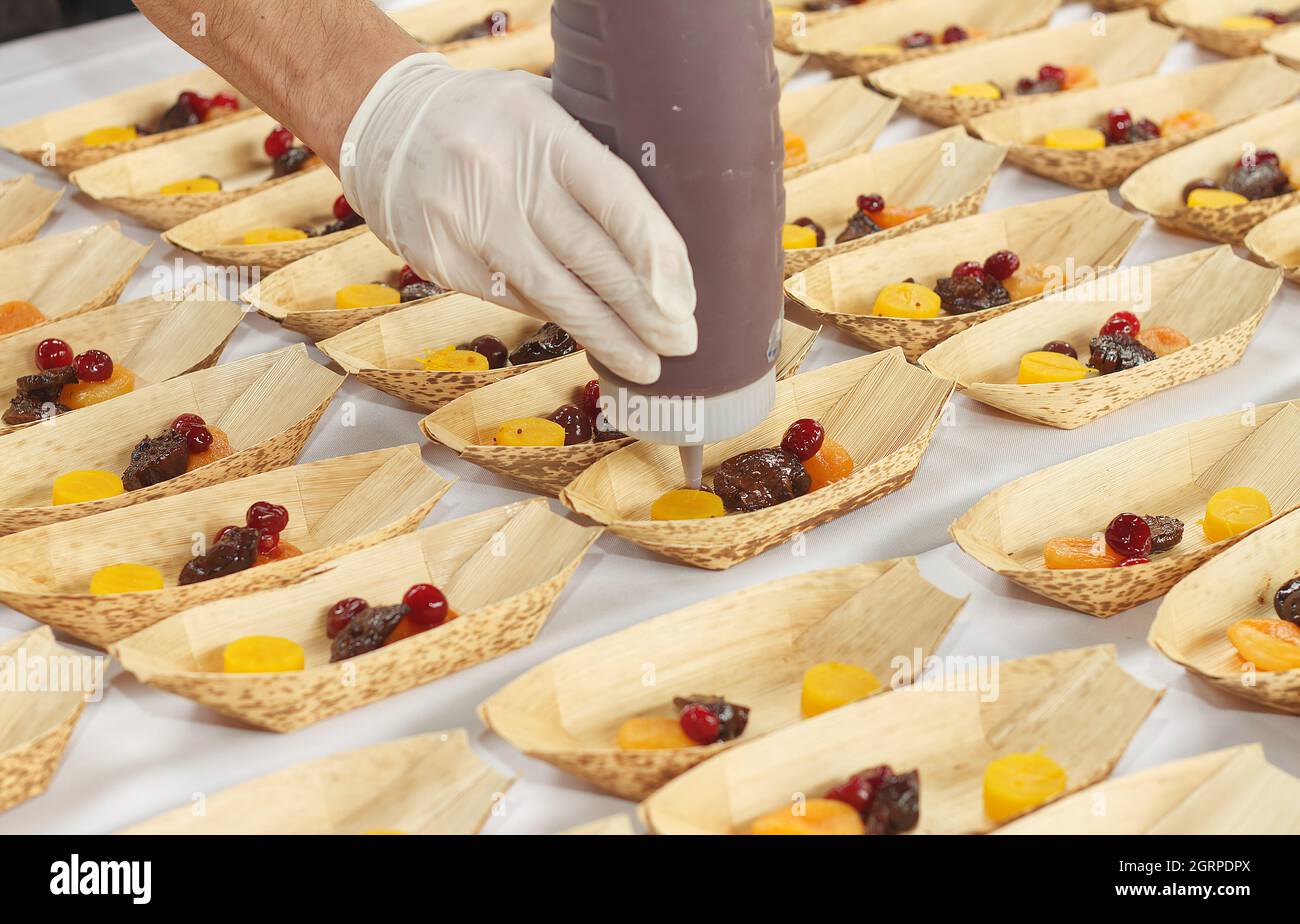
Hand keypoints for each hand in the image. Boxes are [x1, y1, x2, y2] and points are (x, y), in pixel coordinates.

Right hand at [340, 53, 696, 384]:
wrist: (385, 125)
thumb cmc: (489, 119)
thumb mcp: (542, 107)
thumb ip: (592, 151)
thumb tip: (663, 223)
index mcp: (541, 130)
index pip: (614, 198)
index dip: (656, 254)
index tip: (685, 297)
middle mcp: (504, 178)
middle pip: (589, 257)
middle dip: (643, 309)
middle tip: (682, 342)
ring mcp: (469, 225)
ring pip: (554, 295)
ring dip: (607, 337)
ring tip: (648, 366)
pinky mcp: (446, 262)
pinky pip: (518, 301)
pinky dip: (560, 320)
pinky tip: (593, 337)